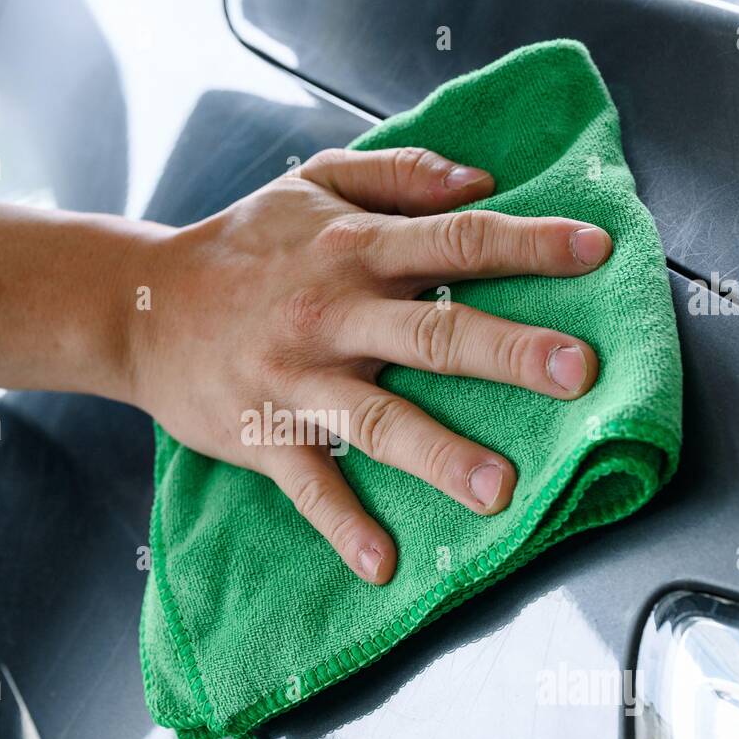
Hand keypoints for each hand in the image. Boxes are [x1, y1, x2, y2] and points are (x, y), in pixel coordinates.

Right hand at [127, 147, 609, 583]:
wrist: (143, 308)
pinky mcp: (264, 436)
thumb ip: (400, 174)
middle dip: (509, 352)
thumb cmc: (242, 246)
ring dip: (439, 455)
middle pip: (432, 333)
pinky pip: (310, 486)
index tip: (596, 252)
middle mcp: (332, 313)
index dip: (529, 244)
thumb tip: (481, 181)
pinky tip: (383, 564)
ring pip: (377, 420)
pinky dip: (343, 526)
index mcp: (354, 248)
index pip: (456, 240)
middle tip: (579, 373)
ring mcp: (297, 381)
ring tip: (498, 489)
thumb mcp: (314, 183)